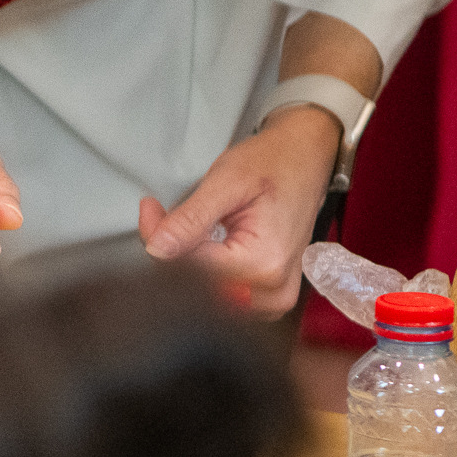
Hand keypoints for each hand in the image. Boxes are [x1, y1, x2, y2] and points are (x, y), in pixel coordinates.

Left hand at [138, 105, 337, 314]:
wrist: (306, 157)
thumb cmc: (274, 163)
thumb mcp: (226, 181)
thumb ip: (190, 219)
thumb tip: (156, 249)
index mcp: (265, 263)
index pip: (190, 270)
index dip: (160, 241)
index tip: (150, 209)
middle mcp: (274, 289)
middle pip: (197, 287)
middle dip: (171, 252)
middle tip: (161, 214)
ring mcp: (276, 297)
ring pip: (208, 296)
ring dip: (187, 265)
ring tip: (185, 228)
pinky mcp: (273, 295)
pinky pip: (226, 299)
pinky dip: (206, 275)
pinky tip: (202, 248)